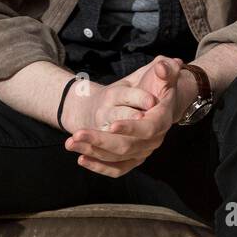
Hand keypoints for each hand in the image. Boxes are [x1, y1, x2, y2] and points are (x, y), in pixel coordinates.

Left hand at [64, 57, 189, 177]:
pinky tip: (81, 159)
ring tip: (70, 142)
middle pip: (128, 146)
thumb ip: (166, 68)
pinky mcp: (133, 159)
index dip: (132, 128)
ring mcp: (144, 151)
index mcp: (162, 118)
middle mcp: (154, 139)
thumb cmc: (158, 83)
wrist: (158, 99)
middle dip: (101, 141)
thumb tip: (162, 67)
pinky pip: (117, 169)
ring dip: (93, 152)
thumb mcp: (164, 70)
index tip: (112, 126)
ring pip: (118, 158)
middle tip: (77, 134)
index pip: (149, 128)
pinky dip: (99, 167)